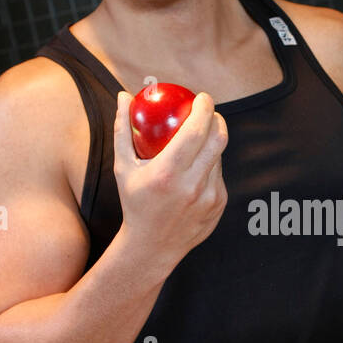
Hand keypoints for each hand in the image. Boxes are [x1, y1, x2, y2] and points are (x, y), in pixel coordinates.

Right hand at [113, 90, 227, 277]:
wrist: (152, 246)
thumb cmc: (134, 203)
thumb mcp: (123, 168)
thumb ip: (122, 130)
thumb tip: (124, 96)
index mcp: (168, 173)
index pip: (196, 130)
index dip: (204, 108)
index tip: (202, 97)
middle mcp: (193, 185)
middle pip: (219, 138)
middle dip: (217, 118)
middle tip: (208, 111)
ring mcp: (210, 197)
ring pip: (219, 156)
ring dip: (211, 142)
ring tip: (196, 140)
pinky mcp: (219, 204)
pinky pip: (218, 175)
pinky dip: (209, 165)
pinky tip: (195, 169)